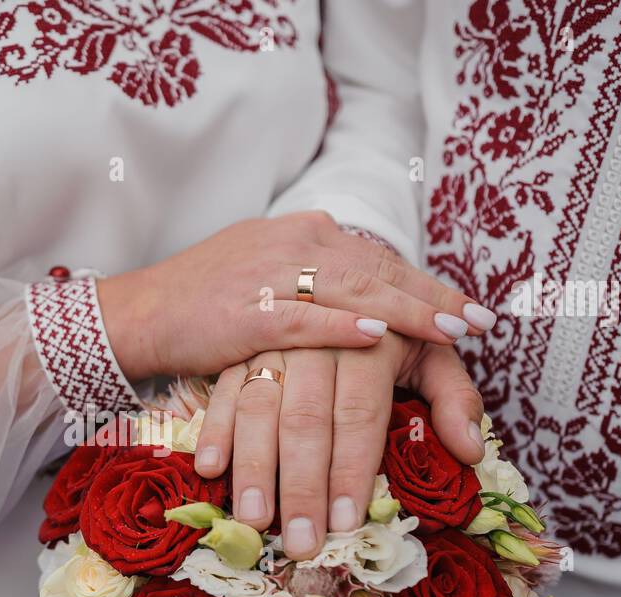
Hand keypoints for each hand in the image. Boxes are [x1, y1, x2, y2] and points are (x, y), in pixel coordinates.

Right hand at [98, 211, 495, 381]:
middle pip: (378, 270)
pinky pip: (304, 320)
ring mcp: (270, 276)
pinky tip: (378, 338)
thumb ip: (314, 280)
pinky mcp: (246, 312)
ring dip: (405, 312)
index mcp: (303, 233)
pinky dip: (342, 329)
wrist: (141, 311)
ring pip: (352, 291)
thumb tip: (363, 305)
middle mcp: (293, 244)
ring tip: (449, 331)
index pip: (379, 258)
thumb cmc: (204, 301)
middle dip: (433, 298)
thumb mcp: (266, 275)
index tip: (469, 308)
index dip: (428, 284)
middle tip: (479, 322)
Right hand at [194, 334, 485, 558]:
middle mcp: (320, 336)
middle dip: (303, 485)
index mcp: (373, 338)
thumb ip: (455, 396)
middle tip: (300, 542)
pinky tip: (211, 471)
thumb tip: (472, 452)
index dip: (352, 471)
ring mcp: (274, 340)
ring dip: (256, 467)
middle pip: (307, 419)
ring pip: (261, 407)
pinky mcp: (240, 345)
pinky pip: (224, 390)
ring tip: (255, 520)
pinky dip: (216, 430)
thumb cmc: (389, 328)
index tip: (347, 522)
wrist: (332, 264)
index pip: (359, 414)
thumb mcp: (429, 350)